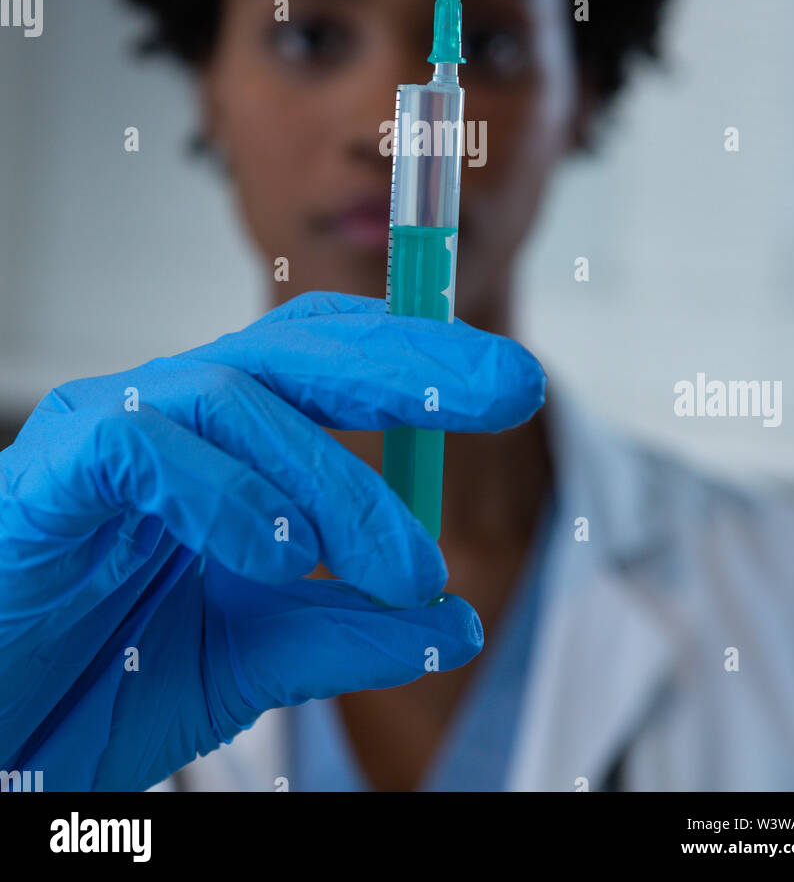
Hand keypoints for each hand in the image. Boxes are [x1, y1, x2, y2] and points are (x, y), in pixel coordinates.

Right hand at [0, 291, 544, 790]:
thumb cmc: (89, 679)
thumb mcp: (245, 658)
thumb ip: (340, 629)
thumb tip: (454, 618)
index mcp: (218, 442)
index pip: (324, 362)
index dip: (414, 357)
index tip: (509, 384)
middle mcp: (168, 415)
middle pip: (298, 347)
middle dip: (410, 363)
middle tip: (509, 389)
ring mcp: (104, 429)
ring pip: (237, 398)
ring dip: (333, 481)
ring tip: (396, 566)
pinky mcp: (50, 470)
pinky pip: (145, 447)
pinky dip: (223, 496)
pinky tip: (275, 557)